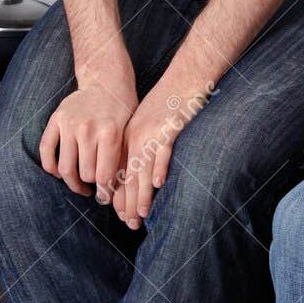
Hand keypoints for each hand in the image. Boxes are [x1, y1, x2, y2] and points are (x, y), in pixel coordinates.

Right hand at [38, 68, 137, 201]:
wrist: (106, 80)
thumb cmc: (122, 108)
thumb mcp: (130, 130)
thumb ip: (121, 158)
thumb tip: (114, 191)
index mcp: (110, 132)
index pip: (103, 175)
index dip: (104, 192)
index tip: (105, 198)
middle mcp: (88, 129)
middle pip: (85, 174)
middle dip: (91, 185)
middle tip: (95, 188)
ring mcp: (70, 124)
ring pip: (66, 168)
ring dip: (73, 182)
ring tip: (80, 186)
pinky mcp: (56, 119)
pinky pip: (46, 151)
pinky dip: (51, 168)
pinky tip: (61, 173)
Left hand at [113, 73, 213, 229]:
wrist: (184, 78)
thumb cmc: (169, 105)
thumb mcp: (148, 126)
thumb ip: (141, 148)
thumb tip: (142, 179)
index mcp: (128, 137)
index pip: (119, 172)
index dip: (119, 196)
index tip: (120, 215)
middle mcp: (136, 136)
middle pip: (128, 175)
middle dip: (127, 203)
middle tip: (129, 224)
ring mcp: (152, 132)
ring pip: (143, 168)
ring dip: (141, 194)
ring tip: (140, 214)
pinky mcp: (169, 127)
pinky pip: (163, 151)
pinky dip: (160, 167)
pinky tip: (159, 184)